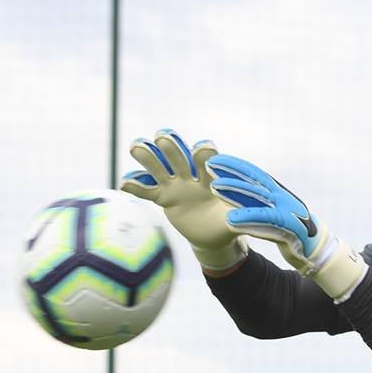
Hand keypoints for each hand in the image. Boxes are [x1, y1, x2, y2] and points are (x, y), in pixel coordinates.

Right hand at [121, 129, 246, 271]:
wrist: (212, 234)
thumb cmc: (227, 222)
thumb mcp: (236, 220)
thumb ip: (240, 216)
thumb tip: (247, 219)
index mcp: (211, 177)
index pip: (206, 160)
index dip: (203, 154)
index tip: (202, 151)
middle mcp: (191, 176)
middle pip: (178, 156)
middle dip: (171, 146)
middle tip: (163, 138)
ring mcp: (175, 186)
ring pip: (158, 168)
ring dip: (148, 156)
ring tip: (136, 147)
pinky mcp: (163, 198)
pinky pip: (146, 192)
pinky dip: (135, 187)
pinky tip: (124, 183)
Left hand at [205, 154, 366, 300]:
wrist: (316, 252)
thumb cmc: (292, 235)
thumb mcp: (274, 216)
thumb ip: (259, 206)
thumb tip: (240, 196)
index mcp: (279, 193)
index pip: (255, 174)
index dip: (235, 166)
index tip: (214, 160)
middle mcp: (282, 197)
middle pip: (254, 180)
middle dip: (232, 172)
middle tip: (209, 166)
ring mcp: (286, 210)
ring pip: (257, 197)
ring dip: (235, 191)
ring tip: (215, 187)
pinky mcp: (287, 226)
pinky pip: (264, 219)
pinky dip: (247, 218)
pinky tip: (230, 218)